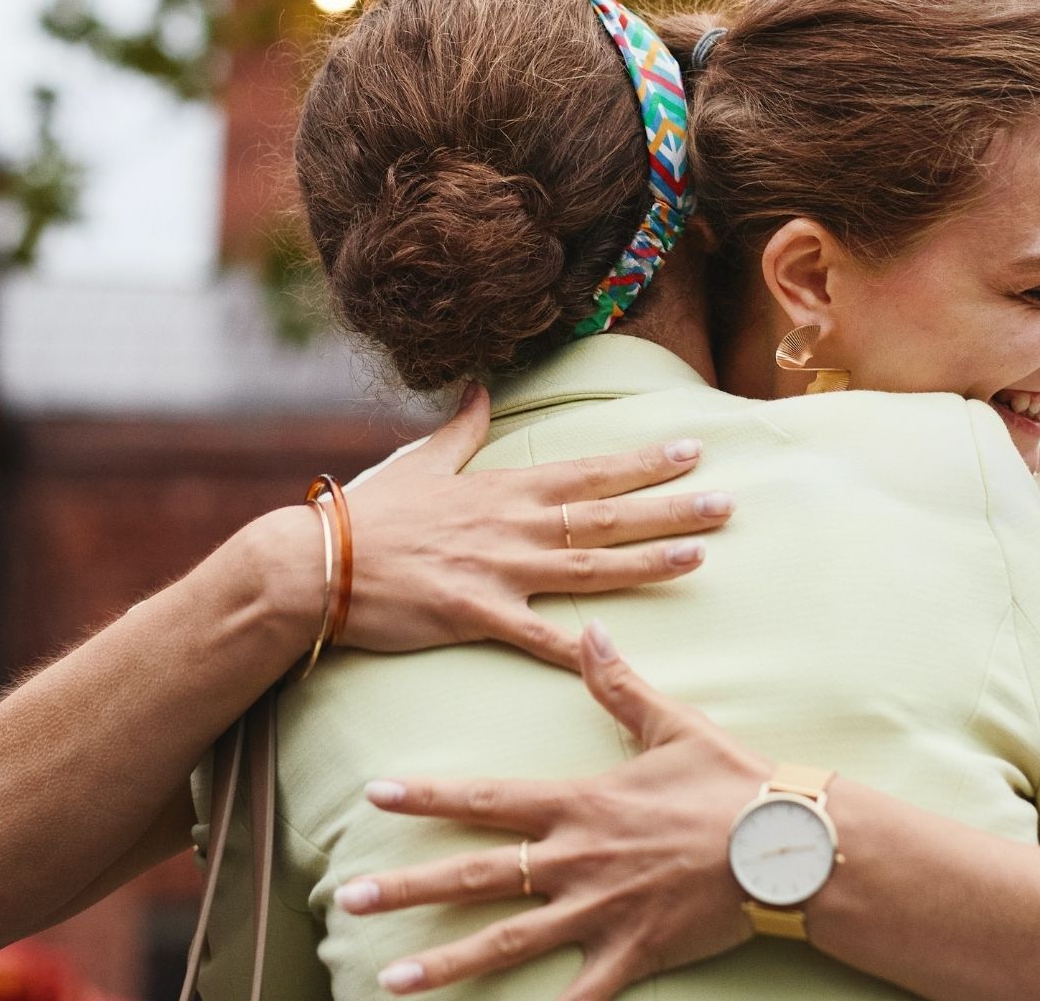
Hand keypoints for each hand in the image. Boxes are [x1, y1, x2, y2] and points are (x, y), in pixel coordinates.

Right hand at [244, 385, 734, 668]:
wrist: (314, 564)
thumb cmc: (367, 516)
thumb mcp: (420, 461)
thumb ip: (459, 429)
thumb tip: (478, 388)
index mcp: (503, 488)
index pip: (588, 471)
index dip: (642, 463)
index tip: (690, 450)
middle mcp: (512, 525)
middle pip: (605, 516)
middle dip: (668, 508)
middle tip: (725, 502)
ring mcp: (498, 570)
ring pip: (589, 567)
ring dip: (648, 562)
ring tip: (700, 555)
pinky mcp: (476, 615)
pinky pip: (537, 635)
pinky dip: (578, 646)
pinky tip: (620, 651)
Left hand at [339, 623, 767, 998]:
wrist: (788, 847)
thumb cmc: (731, 783)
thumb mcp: (673, 725)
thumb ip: (620, 685)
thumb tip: (590, 632)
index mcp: (579, 803)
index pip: (485, 798)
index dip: (427, 796)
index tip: (375, 795)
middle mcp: (575, 860)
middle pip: (475, 875)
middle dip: (407, 888)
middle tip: (348, 897)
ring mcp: (599, 911)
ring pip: (507, 942)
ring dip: (444, 965)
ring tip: (388, 980)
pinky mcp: (631, 953)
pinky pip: (579, 994)